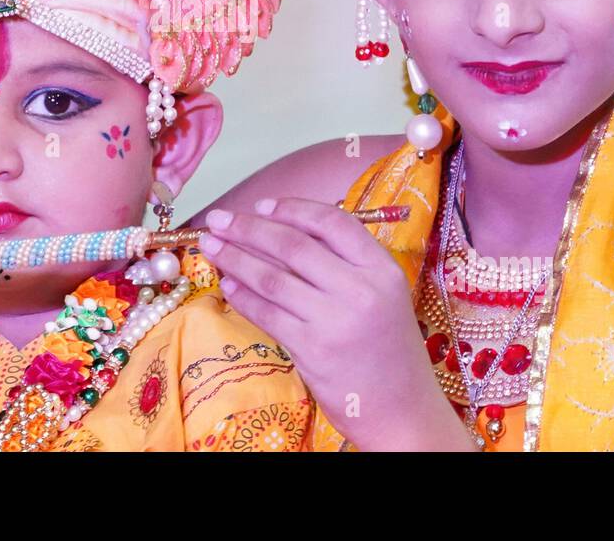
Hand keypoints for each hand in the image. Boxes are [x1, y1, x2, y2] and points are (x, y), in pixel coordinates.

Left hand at [198, 198, 474, 450]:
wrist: (401, 408)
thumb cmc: (387, 348)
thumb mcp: (383, 295)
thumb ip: (344, 263)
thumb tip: (284, 228)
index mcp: (382, 268)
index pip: (332, 222)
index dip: (293, 209)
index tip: (262, 206)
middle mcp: (361, 289)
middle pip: (293, 245)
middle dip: (248, 228)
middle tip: (219, 220)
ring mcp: (335, 319)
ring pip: (272, 276)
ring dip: (235, 258)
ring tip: (212, 247)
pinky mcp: (312, 349)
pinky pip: (266, 313)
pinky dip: (242, 295)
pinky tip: (227, 285)